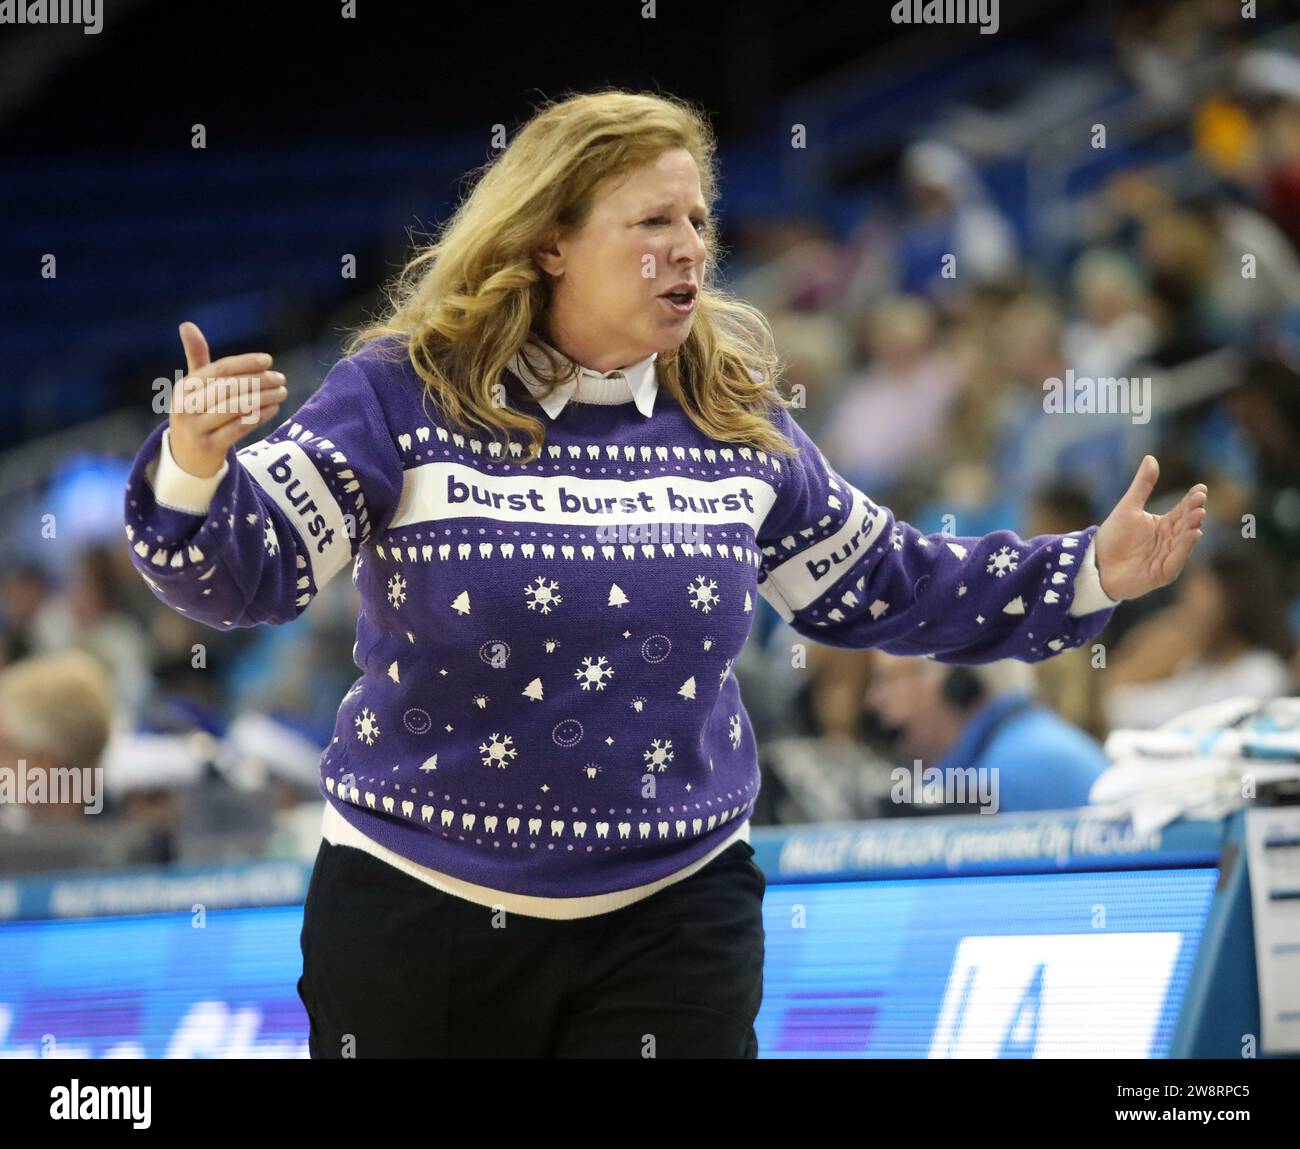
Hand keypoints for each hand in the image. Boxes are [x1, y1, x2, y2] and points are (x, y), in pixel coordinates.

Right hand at [168, 321, 287, 477]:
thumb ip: (196, 357)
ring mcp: (196, 429)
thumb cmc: (196, 413)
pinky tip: (274, 409)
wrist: (186, 458)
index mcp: (184, 387)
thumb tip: (187, 324)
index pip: (219, 370)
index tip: (268, 360)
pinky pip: (238, 429)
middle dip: (258, 382)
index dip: (245, 363)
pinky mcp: (209, 448)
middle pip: (228, 388)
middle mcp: (186, 407)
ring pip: (235, 409)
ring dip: (263, 398)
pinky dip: (258, 417)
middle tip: (281, 378)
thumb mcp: (193, 387)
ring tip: (282, 392)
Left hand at [1094, 455, 1207, 600]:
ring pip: (1184, 542)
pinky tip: (1192, 535)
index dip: (1192, 500)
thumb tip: (1151, 458)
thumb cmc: (1114, 537)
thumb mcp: (1128, 507)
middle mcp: (1170, 540)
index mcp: (1165, 525)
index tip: (1200, 488)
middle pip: (1186, 524)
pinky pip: (1176, 561)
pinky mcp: (1162, 573)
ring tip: (1198, 514)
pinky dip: (1184, 549)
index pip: (1183, 510)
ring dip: (1192, 528)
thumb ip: (1142, 485)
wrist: (1097, 563)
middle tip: (1199, 501)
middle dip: (1194, 513)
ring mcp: (1168, 557)